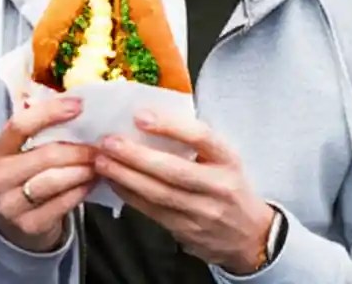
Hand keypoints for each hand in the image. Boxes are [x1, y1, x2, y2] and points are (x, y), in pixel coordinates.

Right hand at [0, 97, 94, 251]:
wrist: (15, 222)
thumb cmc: (25, 176)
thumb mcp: (22, 151)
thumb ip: (39, 127)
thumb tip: (71, 100)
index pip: (20, 124)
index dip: (51, 112)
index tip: (80, 105)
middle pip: (45, 155)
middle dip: (79, 149)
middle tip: (102, 146)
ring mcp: (9, 204)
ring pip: (54, 180)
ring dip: (83, 170)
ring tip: (99, 164)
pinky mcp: (27, 225)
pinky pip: (62, 204)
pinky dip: (81, 191)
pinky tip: (91, 183)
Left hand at [94, 110, 275, 273]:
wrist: (250, 235)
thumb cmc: (228, 185)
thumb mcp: (223, 159)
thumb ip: (194, 141)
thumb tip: (146, 118)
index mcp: (228, 160)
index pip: (201, 138)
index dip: (169, 126)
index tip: (139, 116)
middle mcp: (218, 186)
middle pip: (174, 170)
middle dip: (136, 156)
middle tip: (108, 142)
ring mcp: (203, 212)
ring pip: (159, 194)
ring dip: (125, 176)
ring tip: (101, 161)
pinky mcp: (187, 231)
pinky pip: (152, 211)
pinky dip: (129, 195)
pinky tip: (112, 181)